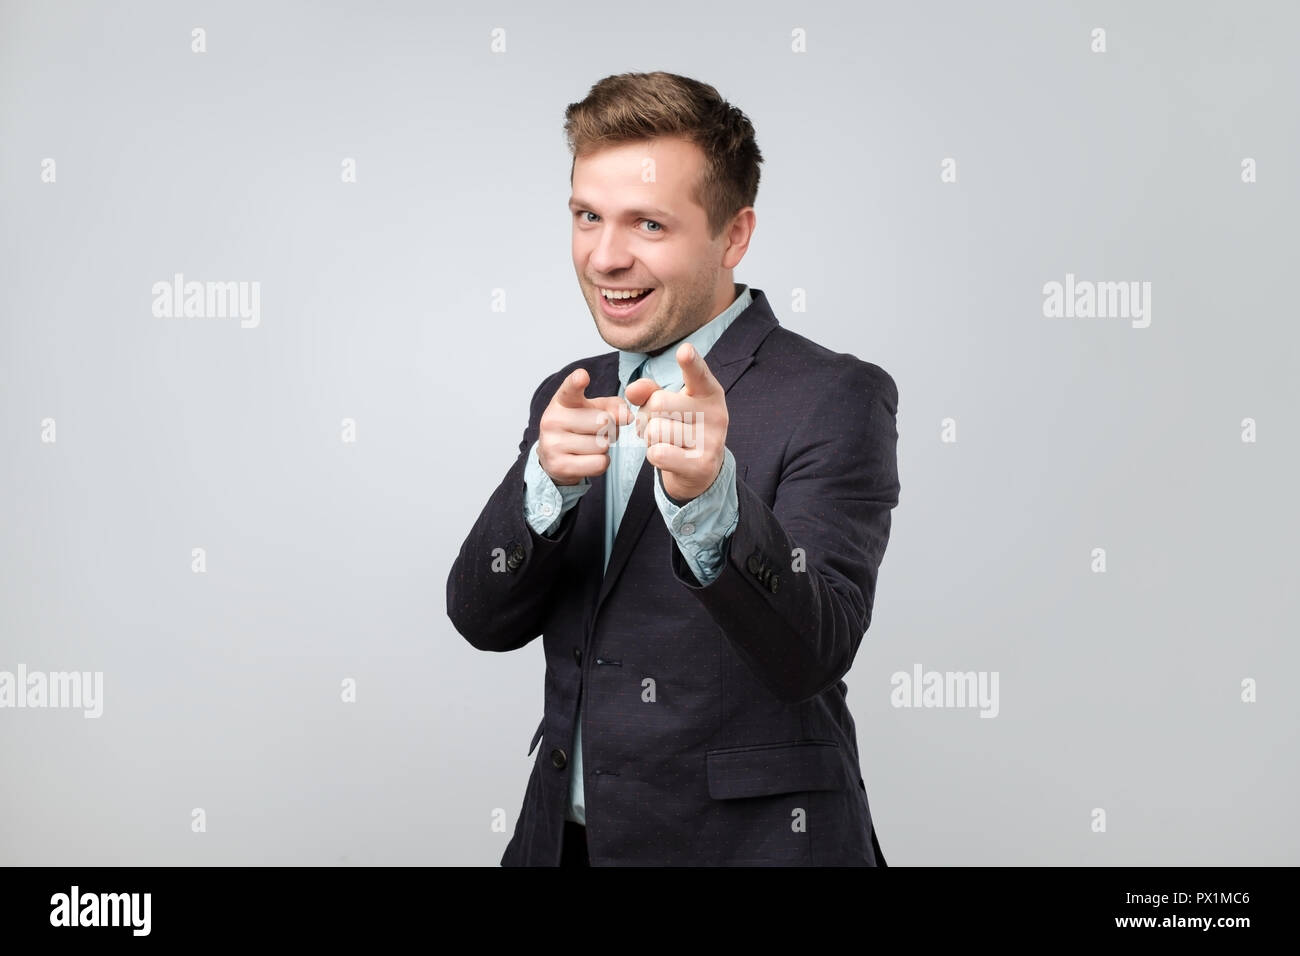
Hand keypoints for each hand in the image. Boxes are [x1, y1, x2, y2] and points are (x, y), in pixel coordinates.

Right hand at [537, 368, 630, 485]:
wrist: (554, 457)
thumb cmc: (580, 427)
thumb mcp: (596, 409)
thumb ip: (615, 406)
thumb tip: (627, 417)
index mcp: (563, 401)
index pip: (570, 389)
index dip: (577, 382)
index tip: (582, 376)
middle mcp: (553, 420)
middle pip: (603, 422)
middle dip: (610, 429)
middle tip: (598, 432)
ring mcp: (553, 444)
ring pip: (602, 445)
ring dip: (605, 447)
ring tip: (591, 445)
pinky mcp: (559, 466)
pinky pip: (599, 463)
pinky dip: (601, 462)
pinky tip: (588, 459)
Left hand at [624, 342, 728, 502]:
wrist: (700, 468)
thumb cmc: (681, 426)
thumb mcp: (666, 403)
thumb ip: (648, 390)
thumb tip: (632, 390)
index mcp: (708, 392)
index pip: (697, 374)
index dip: (690, 362)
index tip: (684, 350)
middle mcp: (715, 413)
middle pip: (659, 403)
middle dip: (648, 415)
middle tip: (660, 423)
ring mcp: (712, 441)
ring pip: (656, 430)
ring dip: (651, 437)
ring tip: (666, 440)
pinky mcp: (702, 465)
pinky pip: (658, 454)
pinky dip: (654, 455)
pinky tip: (668, 456)